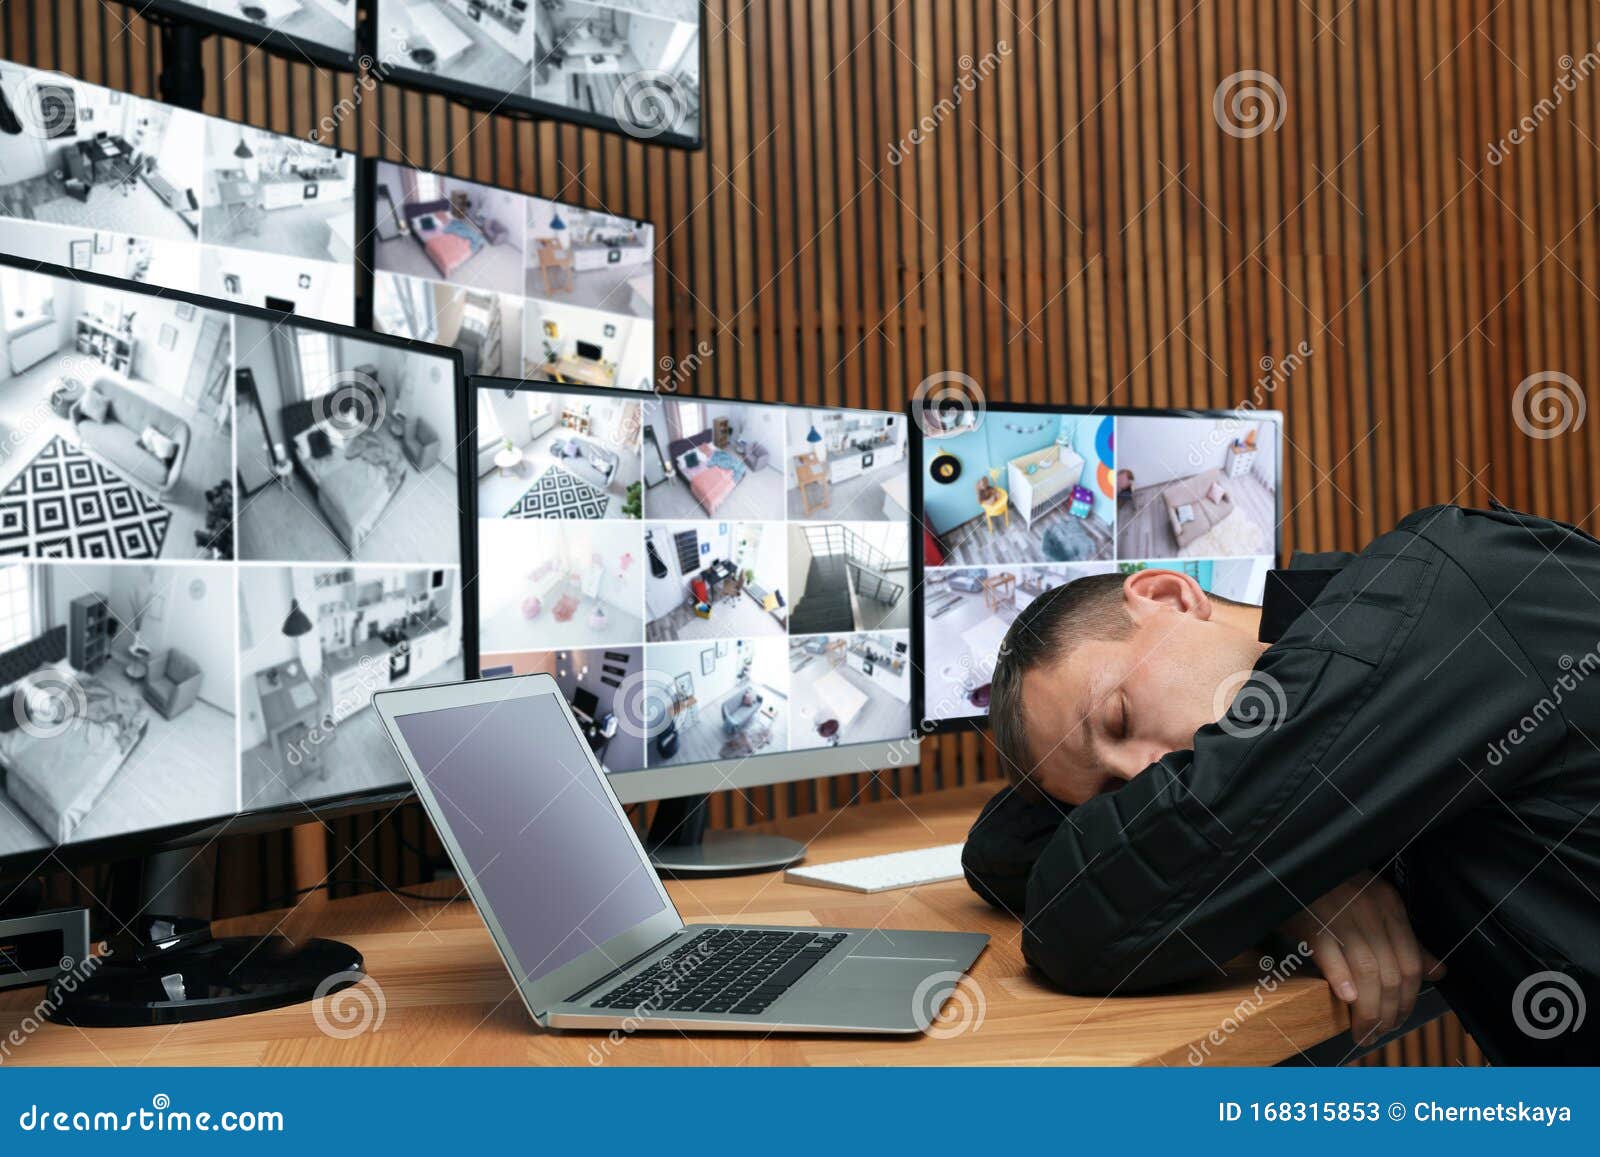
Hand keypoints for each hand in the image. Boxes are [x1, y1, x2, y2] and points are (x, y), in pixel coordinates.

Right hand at [1279, 871, 1444, 1042]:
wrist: (1294, 864)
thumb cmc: (1333, 888)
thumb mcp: (1374, 906)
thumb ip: (1407, 940)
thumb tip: (1438, 971)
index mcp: (1389, 906)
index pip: (1411, 963)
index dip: (1409, 999)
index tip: (1399, 1019)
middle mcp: (1371, 910)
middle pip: (1391, 973)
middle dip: (1389, 1012)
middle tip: (1380, 1032)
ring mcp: (1341, 915)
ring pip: (1367, 971)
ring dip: (1368, 1009)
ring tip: (1362, 1030)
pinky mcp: (1312, 922)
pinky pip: (1331, 954)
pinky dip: (1341, 979)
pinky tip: (1345, 999)